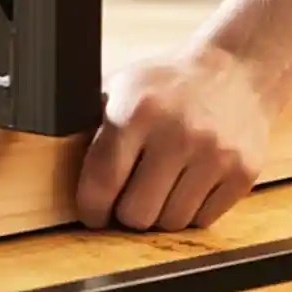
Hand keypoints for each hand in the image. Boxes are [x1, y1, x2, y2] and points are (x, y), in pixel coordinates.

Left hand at [76, 44, 275, 231]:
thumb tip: (48, 169)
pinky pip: (203, 220)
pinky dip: (191, 211)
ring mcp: (213, 154)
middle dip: (126, 212)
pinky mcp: (242, 171)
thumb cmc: (167, 84)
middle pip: (136, 214)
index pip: (101, 183)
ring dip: (160, 213)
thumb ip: (92, 128)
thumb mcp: (121, 89)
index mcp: (135, 110)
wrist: (238, 69)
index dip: (91, 209)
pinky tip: (188, 184)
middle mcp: (176, 133)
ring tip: (161, 186)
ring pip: (170, 222)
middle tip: (129, 197)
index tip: (93, 212)